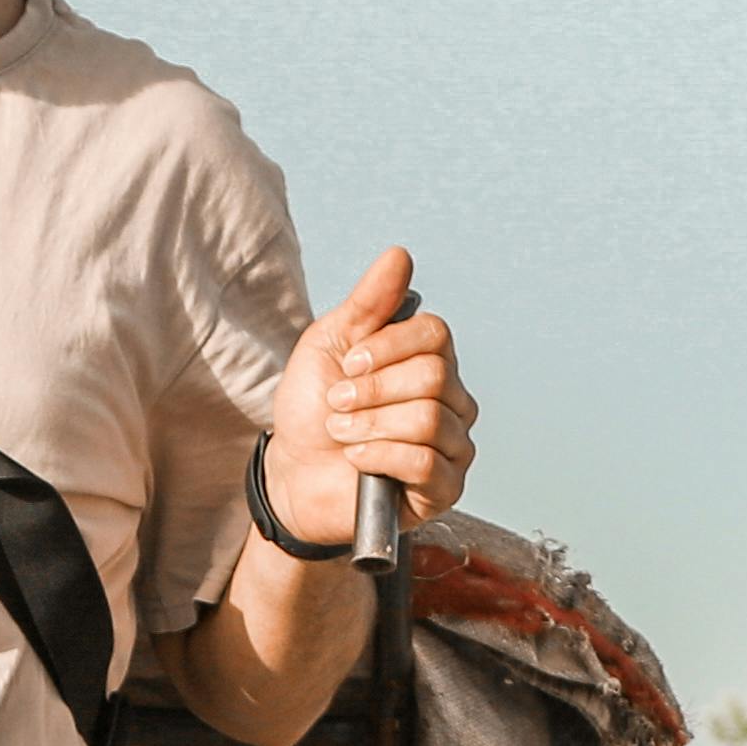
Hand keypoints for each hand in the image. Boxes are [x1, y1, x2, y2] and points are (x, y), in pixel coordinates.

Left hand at [264, 245, 473, 548]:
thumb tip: (400, 255)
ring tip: (342, 432)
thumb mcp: (331, 343)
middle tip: (338, 402)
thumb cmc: (312, 409)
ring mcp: (453, 446)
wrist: (293, 473)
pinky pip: (426, 463)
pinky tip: (357, 459)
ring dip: (371, 424)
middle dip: (373, 390)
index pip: (436, 335)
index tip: (348, 363)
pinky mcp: (444, 489)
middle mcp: (452, 401)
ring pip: (429, 419)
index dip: (387, 347)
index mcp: (429, 361)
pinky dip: (382, 456)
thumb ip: (368, 303)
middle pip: (434, 377)